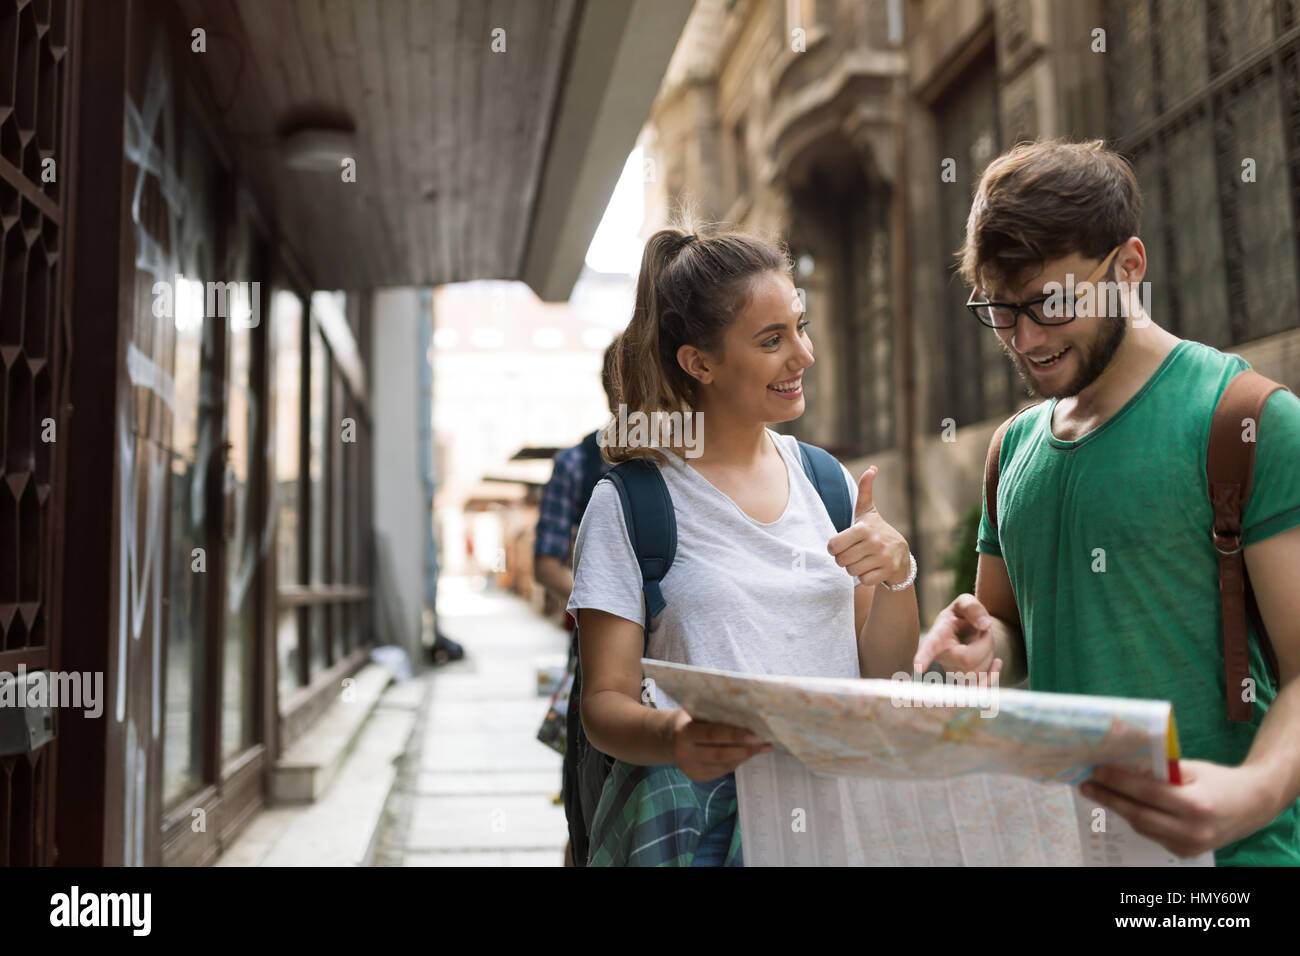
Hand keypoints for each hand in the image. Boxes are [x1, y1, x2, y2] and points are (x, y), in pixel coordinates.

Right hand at [667, 710, 771, 781]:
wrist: (666, 739)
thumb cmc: (686, 720)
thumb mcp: (694, 713)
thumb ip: (712, 716)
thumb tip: (744, 715)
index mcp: (684, 734)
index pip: (712, 735)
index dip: (734, 735)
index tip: (755, 735)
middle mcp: (686, 754)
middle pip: (721, 754)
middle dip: (746, 750)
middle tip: (765, 744)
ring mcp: (691, 769)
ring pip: (724, 765)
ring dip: (745, 756)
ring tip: (762, 748)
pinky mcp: (697, 777)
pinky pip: (722, 771)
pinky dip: (736, 762)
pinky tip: (747, 754)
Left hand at [827, 467, 909, 587]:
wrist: (901, 554)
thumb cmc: (876, 531)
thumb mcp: (867, 512)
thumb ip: (864, 490)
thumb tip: (872, 468)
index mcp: (864, 528)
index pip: (833, 545)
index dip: (834, 547)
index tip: (842, 544)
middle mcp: (874, 542)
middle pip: (840, 560)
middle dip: (844, 559)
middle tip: (853, 553)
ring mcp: (882, 558)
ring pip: (851, 571)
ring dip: (854, 569)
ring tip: (863, 560)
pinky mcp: (888, 571)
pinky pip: (864, 580)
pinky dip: (865, 577)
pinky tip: (872, 569)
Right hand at [913, 593, 1001, 675]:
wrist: (968, 631)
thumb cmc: (962, 616)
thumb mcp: (965, 601)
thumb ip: (973, 607)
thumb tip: (985, 626)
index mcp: (937, 636)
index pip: (930, 646)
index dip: (923, 657)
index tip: (918, 667)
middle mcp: (941, 658)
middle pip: (969, 659)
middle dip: (986, 643)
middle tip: (985, 629)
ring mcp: (952, 673)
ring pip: (979, 672)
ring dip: (989, 654)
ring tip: (983, 641)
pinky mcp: (965, 683)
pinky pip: (983, 688)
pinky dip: (994, 675)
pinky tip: (997, 662)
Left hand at [1079, 760, 1277, 857]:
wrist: (1252, 804)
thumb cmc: (1219, 780)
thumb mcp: (1191, 768)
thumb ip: (1159, 770)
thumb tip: (1122, 766)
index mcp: (1196, 805)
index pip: (1147, 793)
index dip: (1119, 782)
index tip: (1096, 770)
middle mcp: (1193, 830)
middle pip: (1139, 816)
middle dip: (1109, 798)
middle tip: (1086, 784)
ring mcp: (1190, 845)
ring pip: (1143, 827)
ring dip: (1120, 808)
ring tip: (1100, 791)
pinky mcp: (1186, 852)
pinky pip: (1153, 835)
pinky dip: (1138, 819)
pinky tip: (1125, 805)